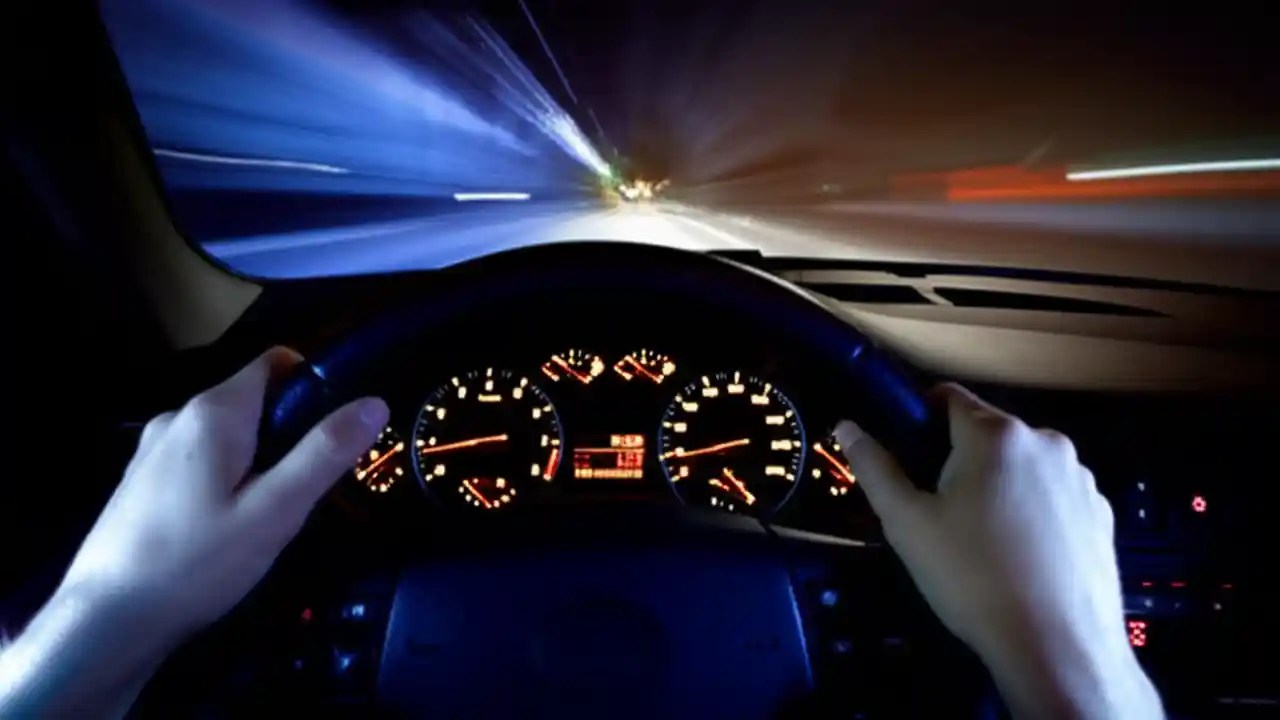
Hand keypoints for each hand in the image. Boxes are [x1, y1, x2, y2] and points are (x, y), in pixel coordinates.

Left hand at [3, 348, 387, 715]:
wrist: (106, 622)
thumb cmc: (197, 562)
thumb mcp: (275, 511)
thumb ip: (324, 454)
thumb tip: (374, 403)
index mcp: (215, 411)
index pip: (276, 362)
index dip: (315, 385)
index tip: (335, 435)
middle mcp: (179, 416)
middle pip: (254, 401)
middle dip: (289, 435)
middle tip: (305, 495)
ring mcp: (154, 448)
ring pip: (228, 435)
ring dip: (258, 462)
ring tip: (267, 520)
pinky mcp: (142, 480)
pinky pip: (201, 461)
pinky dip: (226, 480)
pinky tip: (226, 531)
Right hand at [835, 384, 1161, 718]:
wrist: (1056, 644)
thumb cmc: (971, 577)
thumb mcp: (907, 523)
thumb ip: (875, 467)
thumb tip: (847, 426)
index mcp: (996, 435)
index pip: (950, 397)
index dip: (920, 417)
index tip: (907, 456)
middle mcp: (1046, 442)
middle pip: (989, 433)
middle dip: (960, 458)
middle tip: (938, 510)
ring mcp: (1081, 479)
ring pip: (1024, 465)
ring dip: (1000, 483)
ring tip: (982, 538)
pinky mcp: (1102, 514)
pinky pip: (1055, 496)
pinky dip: (1034, 510)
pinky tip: (1021, 554)